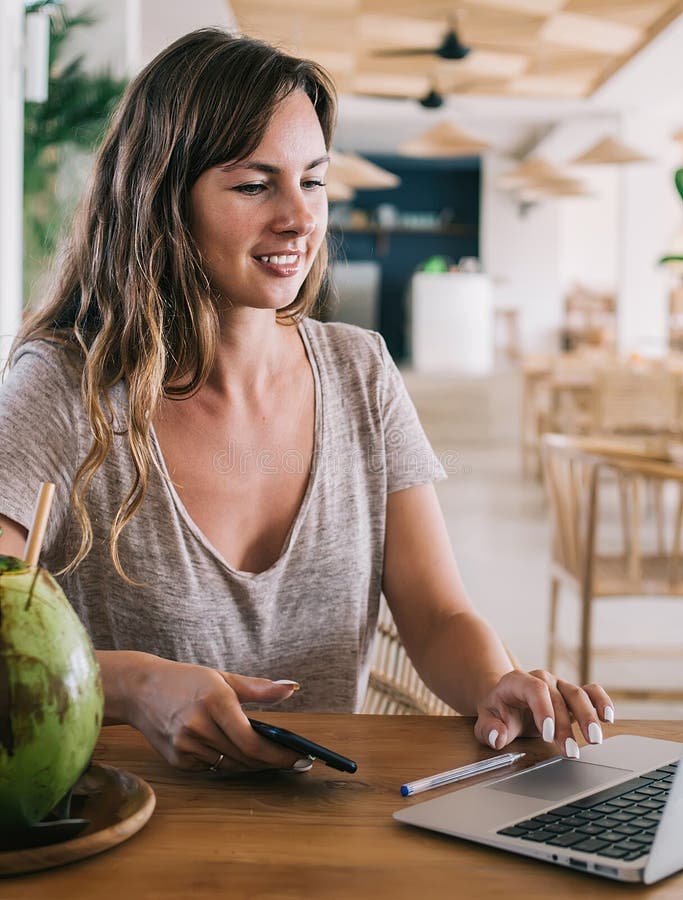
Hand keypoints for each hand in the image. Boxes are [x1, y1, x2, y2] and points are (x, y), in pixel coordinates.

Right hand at [123, 654, 303, 771]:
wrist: (140, 689)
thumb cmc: (185, 680)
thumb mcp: (222, 677)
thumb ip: (259, 688)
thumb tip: (291, 689)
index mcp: (215, 702)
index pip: (252, 741)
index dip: (279, 755)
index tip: (300, 759)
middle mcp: (199, 726)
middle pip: (244, 757)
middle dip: (270, 761)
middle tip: (291, 760)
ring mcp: (185, 746)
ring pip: (229, 765)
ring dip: (250, 763)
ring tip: (268, 756)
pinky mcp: (176, 760)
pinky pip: (211, 767)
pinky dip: (225, 761)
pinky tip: (233, 752)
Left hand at [473, 669, 614, 758]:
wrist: (505, 701)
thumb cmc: (497, 712)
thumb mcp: (486, 721)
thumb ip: (488, 730)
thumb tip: (497, 737)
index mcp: (516, 681)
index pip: (534, 688)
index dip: (543, 709)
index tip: (547, 734)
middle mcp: (541, 679)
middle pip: (558, 696)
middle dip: (565, 725)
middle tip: (570, 751)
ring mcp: (558, 685)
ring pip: (577, 694)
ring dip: (587, 717)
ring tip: (594, 740)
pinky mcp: (572, 694)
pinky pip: (591, 691)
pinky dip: (601, 701)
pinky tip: (608, 717)